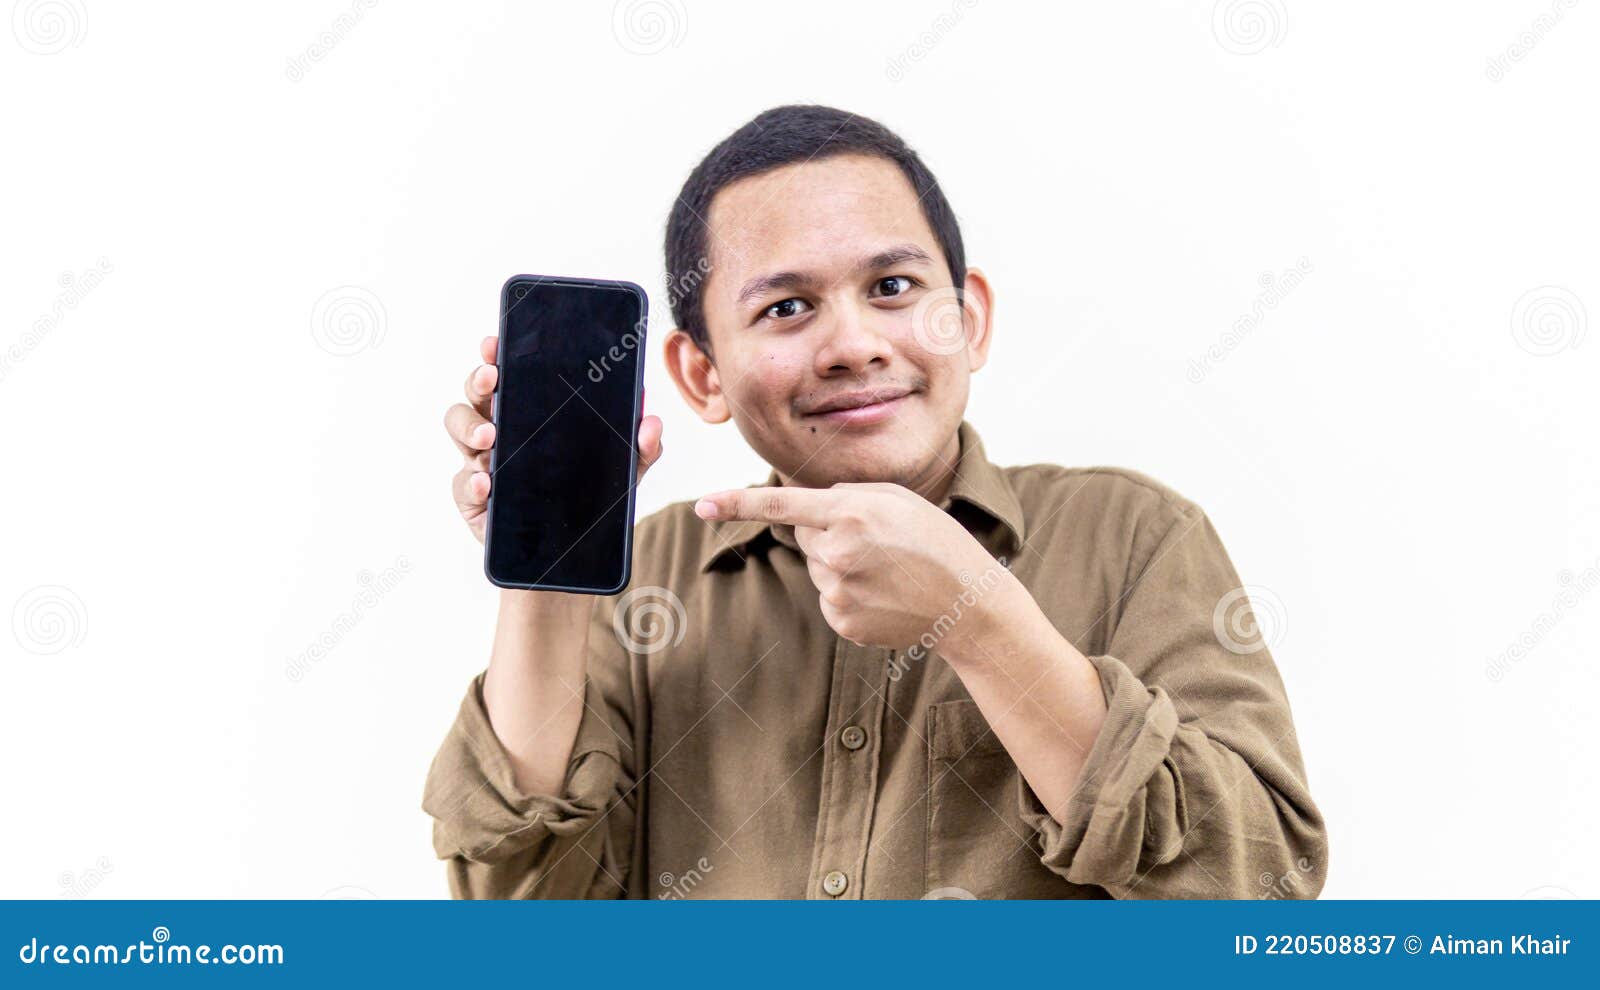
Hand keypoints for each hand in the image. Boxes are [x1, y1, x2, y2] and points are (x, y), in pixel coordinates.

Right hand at [445, 335, 663, 543]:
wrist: (573, 555)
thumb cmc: (588, 499)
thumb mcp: (621, 472)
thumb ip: (640, 448)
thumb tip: (652, 423)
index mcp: (529, 414)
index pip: (508, 376)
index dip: (497, 355)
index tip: (496, 342)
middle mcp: (499, 432)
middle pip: (475, 395)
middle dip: (477, 380)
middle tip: (492, 378)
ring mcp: (481, 464)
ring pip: (458, 430)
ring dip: (469, 427)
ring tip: (488, 436)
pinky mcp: (475, 499)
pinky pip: (463, 485)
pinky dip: (471, 481)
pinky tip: (486, 482)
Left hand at [693, 482, 1018, 652]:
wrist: (967, 602)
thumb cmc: (935, 540)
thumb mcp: (896, 499)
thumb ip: (847, 496)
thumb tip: (809, 510)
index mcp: (849, 513)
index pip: (780, 506)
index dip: (736, 505)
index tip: (702, 505)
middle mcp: (837, 553)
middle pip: (806, 537)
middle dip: (830, 535)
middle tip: (879, 544)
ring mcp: (839, 592)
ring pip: (819, 569)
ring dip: (843, 566)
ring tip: (888, 571)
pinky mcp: (843, 623)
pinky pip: (830, 599)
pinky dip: (851, 595)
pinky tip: (885, 595)